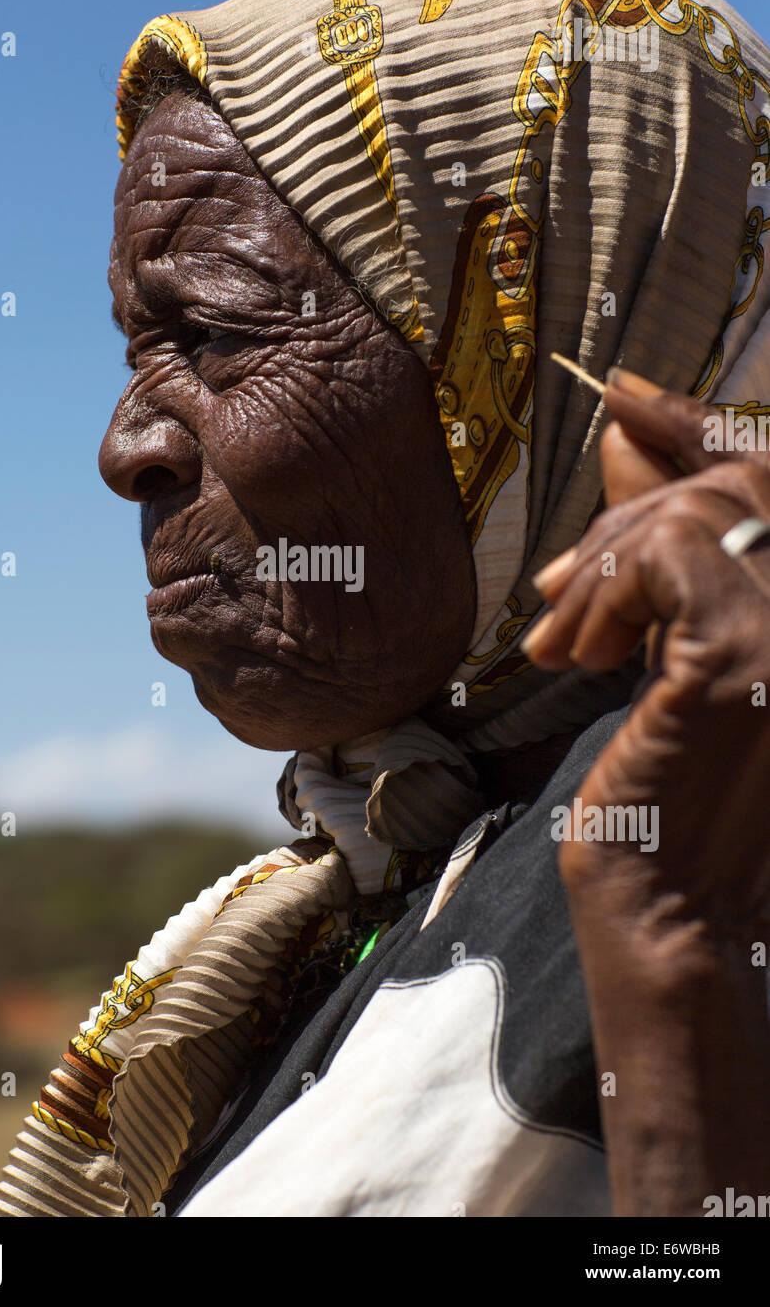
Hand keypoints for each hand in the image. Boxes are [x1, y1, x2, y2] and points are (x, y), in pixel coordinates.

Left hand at [525, 369, 769, 951]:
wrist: (667, 919)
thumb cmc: (669, 800)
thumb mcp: (663, 646)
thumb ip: (658, 549)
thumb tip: (623, 439)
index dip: (701, 422)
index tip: (624, 391)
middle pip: (739, 481)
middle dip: (627, 512)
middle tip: (560, 589)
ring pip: (696, 510)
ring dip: (605, 562)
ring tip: (564, 637)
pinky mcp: (751, 657)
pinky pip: (665, 552)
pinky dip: (605, 586)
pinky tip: (578, 651)